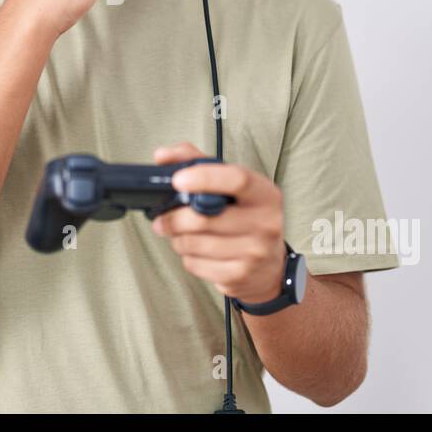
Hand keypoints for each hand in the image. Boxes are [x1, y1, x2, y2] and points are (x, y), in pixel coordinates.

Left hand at [149, 142, 287, 304]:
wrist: (270, 266)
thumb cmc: (245, 217)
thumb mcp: (232, 186)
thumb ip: (199, 162)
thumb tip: (162, 156)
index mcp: (265, 194)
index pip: (237, 180)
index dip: (204, 177)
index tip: (177, 179)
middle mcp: (265, 223)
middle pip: (204, 218)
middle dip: (174, 218)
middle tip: (162, 217)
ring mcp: (254, 252)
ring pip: (194, 244)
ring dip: (177, 238)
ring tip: (180, 234)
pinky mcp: (240, 276)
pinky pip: (196, 265)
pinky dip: (187, 257)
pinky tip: (196, 252)